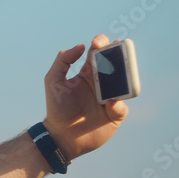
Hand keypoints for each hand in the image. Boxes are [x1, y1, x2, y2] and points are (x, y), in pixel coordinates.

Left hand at [42, 34, 128, 161]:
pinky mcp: (115, 114)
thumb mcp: (53, 81)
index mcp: (88, 74)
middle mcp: (101, 83)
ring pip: (124, 83)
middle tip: (118, 49)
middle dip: (119, 55)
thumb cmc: (57, 107)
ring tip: (121, 72)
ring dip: (125, 76)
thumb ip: (62, 60)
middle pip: (116, 65)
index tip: (99, 42)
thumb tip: (81, 46)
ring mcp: (110, 97)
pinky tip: (108, 103)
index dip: (101, 44)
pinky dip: (118, 104)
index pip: (98, 54)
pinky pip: (122, 106)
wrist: (61, 135)